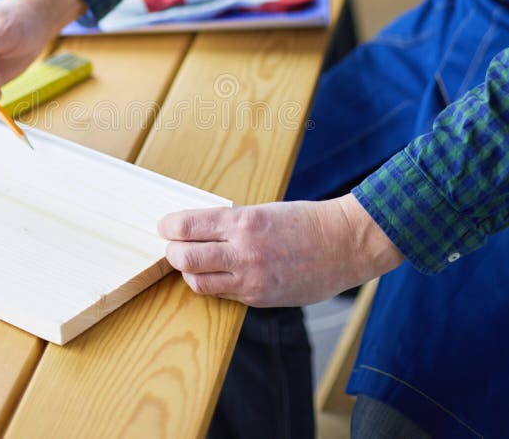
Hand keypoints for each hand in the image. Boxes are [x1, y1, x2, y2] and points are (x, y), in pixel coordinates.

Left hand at [158, 194, 402, 306]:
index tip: (164, 226)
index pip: (187, 226)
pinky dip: (211, 284)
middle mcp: (243, 251)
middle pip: (184, 258)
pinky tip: (215, 275)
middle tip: (172, 247)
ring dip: (188, 272)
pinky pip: (221, 294)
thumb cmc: (304, 221)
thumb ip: (230, 224)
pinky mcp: (259, 298)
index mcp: (243, 221)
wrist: (344, 244)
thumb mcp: (263, 211)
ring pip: (197, 282)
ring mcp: (251, 278)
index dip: (168, 227)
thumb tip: (196, 231)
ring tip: (191, 263)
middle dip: (171, 252)